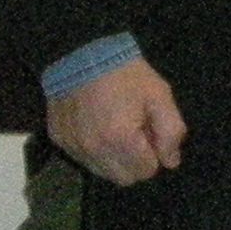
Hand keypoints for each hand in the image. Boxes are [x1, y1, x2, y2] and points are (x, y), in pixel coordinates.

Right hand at [47, 57, 185, 185]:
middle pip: (124, 178)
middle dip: (135, 161)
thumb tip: (170, 162)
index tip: (148, 130)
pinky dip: (93, 150)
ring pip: (102, 172)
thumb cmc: (125, 73)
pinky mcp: (59, 140)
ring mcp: (73, 146)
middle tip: (134, 131)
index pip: (146, 171)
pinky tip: (96, 125)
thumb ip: (171, 132)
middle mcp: (94, 150)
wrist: (80, 51)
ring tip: (114, 127)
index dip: (153, 153)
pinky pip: (83, 158)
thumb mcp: (159, 95)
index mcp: (121, 140)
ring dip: (114, 159)